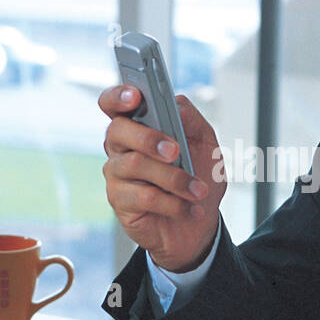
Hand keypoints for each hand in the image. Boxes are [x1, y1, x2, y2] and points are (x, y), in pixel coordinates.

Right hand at [99, 85, 226, 271]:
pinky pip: (144, 196)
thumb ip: (192, 119)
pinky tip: (190, 208)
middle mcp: (121, 146)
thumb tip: (177, 106)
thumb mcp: (206, 144)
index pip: (114, 103)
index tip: (135, 95)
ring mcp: (117, 174)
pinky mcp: (120, 201)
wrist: (199, 224)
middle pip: (117, 130)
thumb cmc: (197, 176)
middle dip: (147, 138)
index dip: (118, 96)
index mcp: (138, 124)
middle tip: (175, 150)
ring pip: (135, 165)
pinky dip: (173, 203)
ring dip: (175, 178)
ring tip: (198, 190)